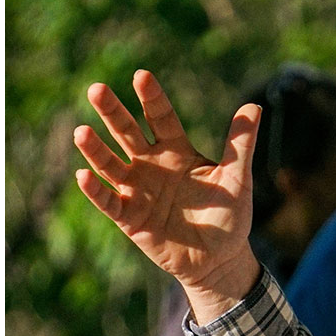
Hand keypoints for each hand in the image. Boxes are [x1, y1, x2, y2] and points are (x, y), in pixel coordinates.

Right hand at [69, 70, 262, 320]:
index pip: (160, 117)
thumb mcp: (237, 179)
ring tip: (81, 131)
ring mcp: (137, 190)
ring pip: (110, 165)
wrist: (219, 260)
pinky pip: (109, 202)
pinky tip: (83, 176)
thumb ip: (240, 144)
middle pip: (127, 133)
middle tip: (97, 89)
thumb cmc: (228, 215)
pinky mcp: (129, 218)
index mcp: (175, 149)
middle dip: (112, 111)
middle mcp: (150, 164)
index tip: (141, 75)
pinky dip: (95, 191)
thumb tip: (254, 107)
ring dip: (95, 149)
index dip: (151, 97)